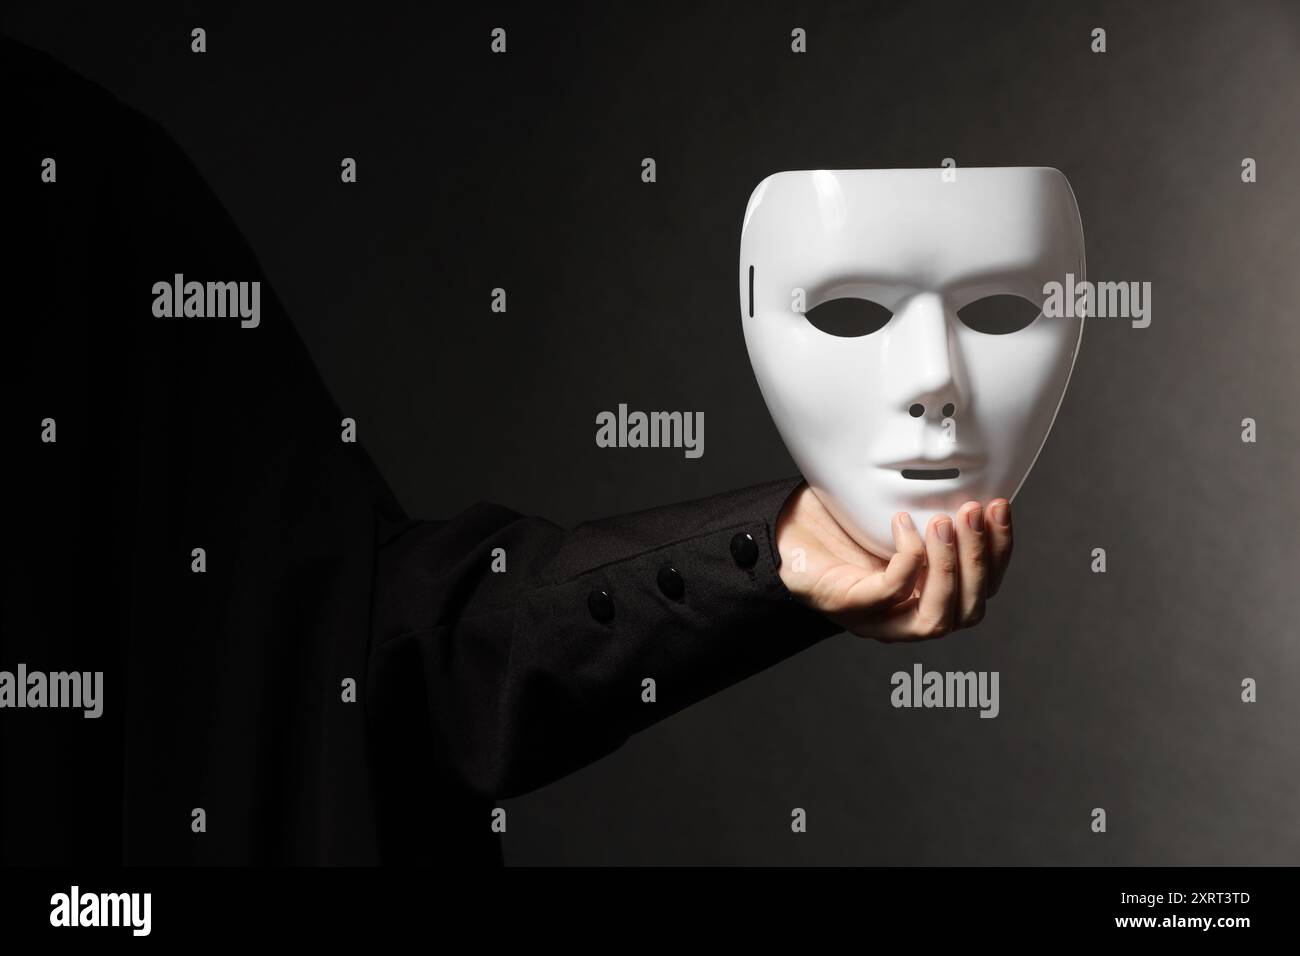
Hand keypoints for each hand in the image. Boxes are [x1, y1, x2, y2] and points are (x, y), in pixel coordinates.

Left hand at [776, 483, 1012, 641]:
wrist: (784, 533)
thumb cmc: (839, 527)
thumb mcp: (896, 514)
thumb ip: (933, 507)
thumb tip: (977, 471)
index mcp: (929, 596)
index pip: (983, 589)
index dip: (1000, 552)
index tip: (1001, 508)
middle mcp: (909, 617)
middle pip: (968, 610)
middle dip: (980, 560)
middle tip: (973, 511)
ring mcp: (880, 620)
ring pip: (936, 617)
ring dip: (951, 567)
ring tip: (946, 520)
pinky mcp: (849, 609)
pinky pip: (891, 593)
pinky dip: (906, 559)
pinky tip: (900, 524)